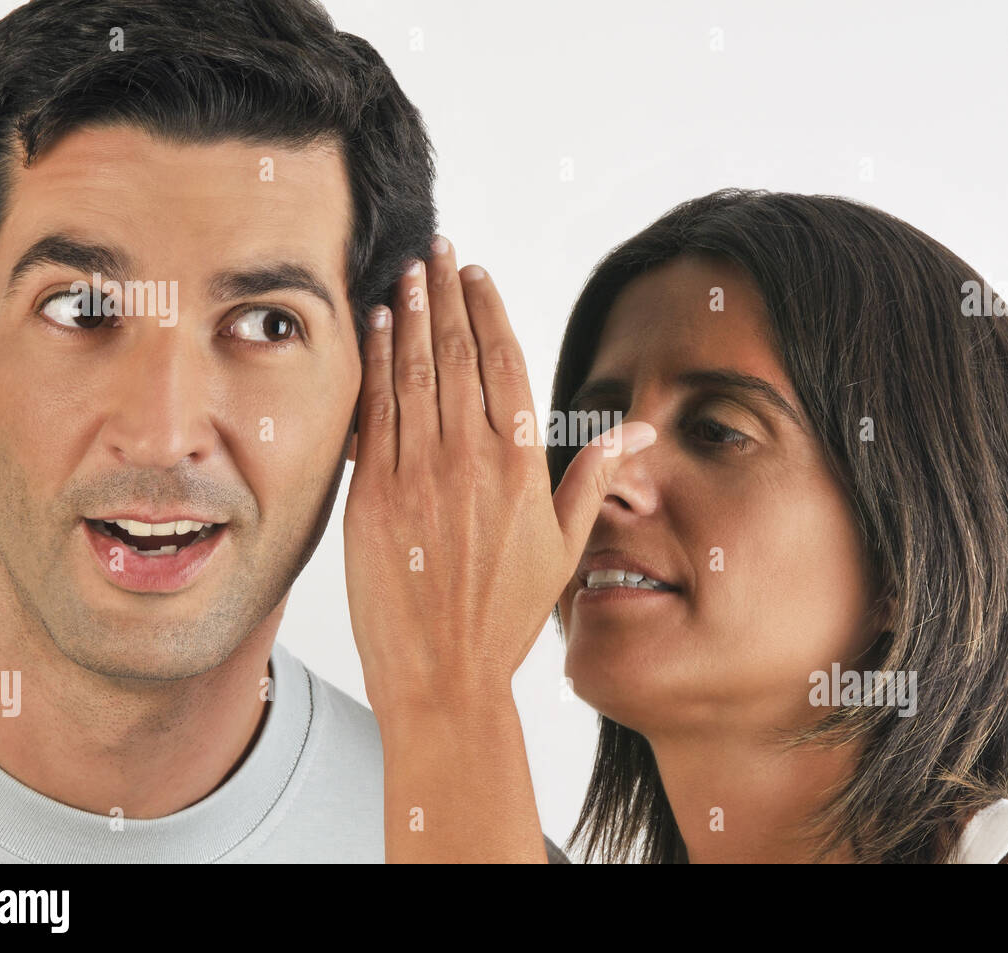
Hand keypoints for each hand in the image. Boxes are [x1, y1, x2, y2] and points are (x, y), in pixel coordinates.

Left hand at [342, 236, 655, 718]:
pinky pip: (373, 411)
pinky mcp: (372, 493)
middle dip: (443, 294)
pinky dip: (372, 363)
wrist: (443, 672)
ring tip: (405, 274)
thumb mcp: (564, 547)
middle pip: (454, 353)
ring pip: (411, 371)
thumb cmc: (508, 614)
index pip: (504, 362)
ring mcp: (415, 472)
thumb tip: (635, 431)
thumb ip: (592, 477)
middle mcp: (467, 457)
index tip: (476, 274)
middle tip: (436, 253)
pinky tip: (372, 328)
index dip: (487, 310)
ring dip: (406, 315)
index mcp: (519, 465)